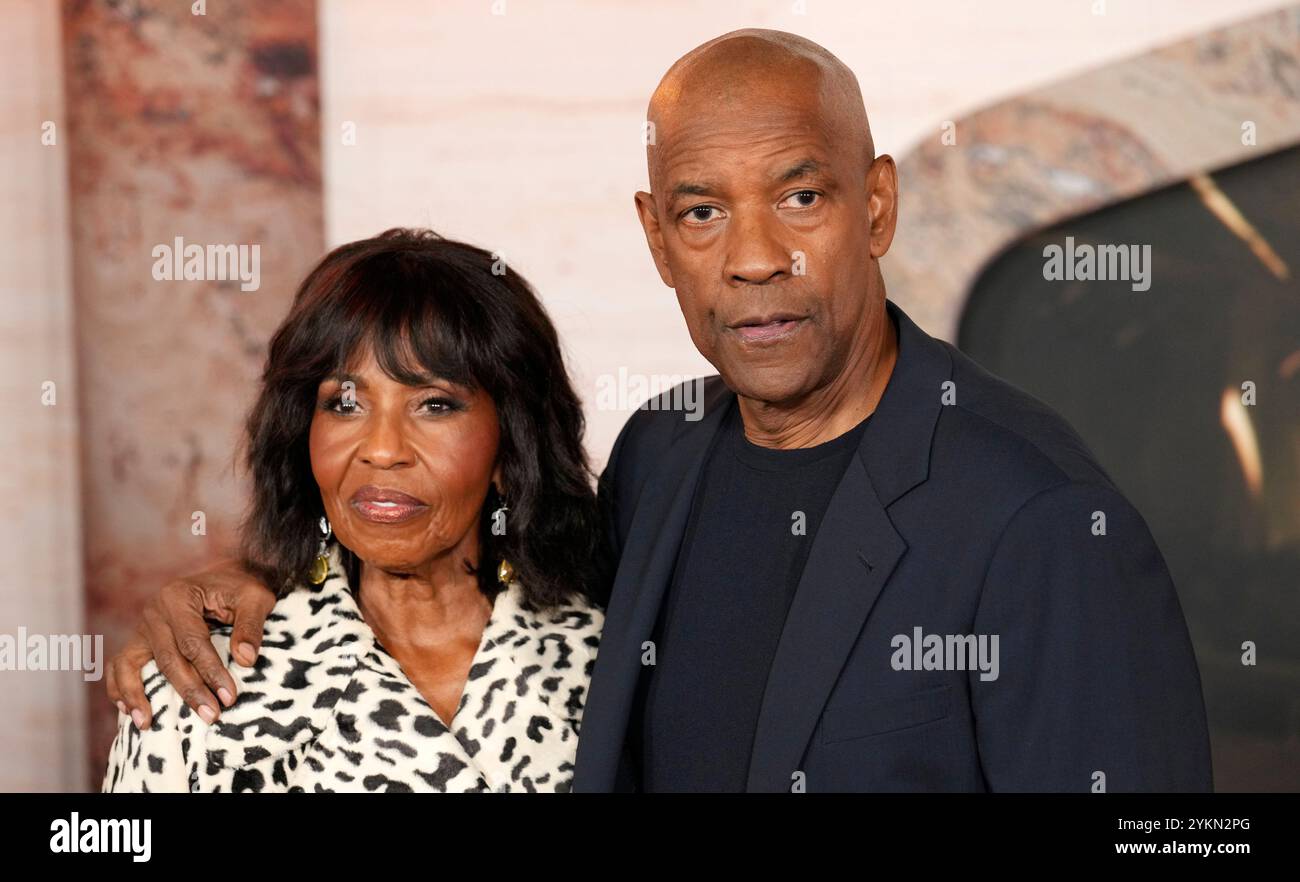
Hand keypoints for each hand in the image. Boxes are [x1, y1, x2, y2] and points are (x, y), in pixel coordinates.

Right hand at [105, 559, 275, 727]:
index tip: (229, 697)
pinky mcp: (138, 641)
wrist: (225, 580)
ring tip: (146, 723)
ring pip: (130, 664)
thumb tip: (246, 660)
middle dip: (189, 691)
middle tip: (211, 716)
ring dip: (137, 695)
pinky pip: (119, 665)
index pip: (193, 643)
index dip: (211, 672)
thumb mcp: (256, 598)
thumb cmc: (241, 589)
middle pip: (167, 659)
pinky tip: (129, 711)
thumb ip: (251, 626)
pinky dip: (119, 687)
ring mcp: (141, 627)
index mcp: (179, 597)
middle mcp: (154, 611)